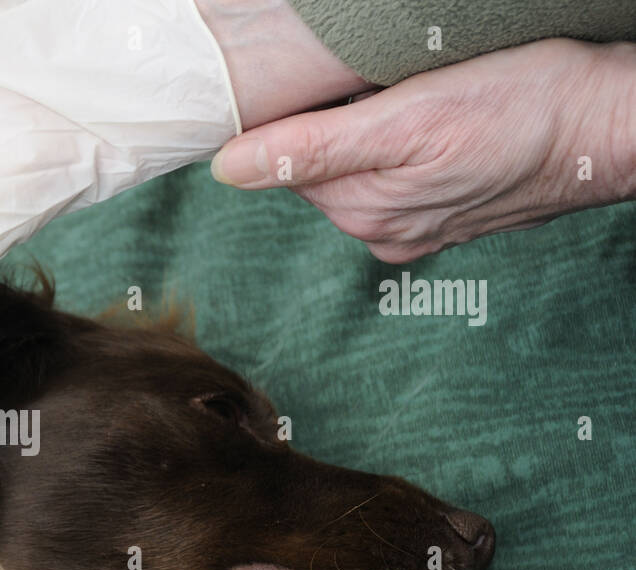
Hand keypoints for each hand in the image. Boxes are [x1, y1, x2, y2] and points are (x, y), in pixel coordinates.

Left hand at [210, 39, 635, 262]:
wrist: (616, 127)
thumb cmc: (526, 108)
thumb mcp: (408, 119)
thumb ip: (312, 149)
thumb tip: (228, 169)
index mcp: (361, 212)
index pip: (285, 162)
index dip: (304, 114)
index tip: (338, 83)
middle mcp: (380, 231)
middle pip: (319, 167)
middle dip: (336, 122)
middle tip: (387, 84)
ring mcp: (413, 227)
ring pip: (358, 166)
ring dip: (371, 130)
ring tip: (418, 99)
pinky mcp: (443, 215)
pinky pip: (397, 174)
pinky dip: (403, 144)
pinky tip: (438, 120)